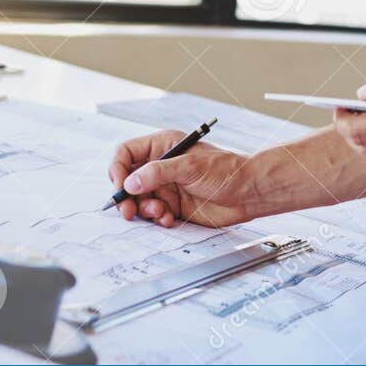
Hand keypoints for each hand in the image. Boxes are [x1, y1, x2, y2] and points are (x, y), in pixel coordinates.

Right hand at [108, 131, 257, 227]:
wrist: (247, 193)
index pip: (127, 153)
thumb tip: (130, 183)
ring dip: (145, 210)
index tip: (120, 187)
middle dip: (126, 197)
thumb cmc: (226, 171)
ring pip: (139, 200)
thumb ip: (158, 173)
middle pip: (128, 181)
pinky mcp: (173, 205)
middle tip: (128, 211)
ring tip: (161, 212)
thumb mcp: (189, 167)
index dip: (118, 170)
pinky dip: (158, 219)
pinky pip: (153, 214)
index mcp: (163, 146)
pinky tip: (170, 219)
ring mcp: (167, 186)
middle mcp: (161, 166)